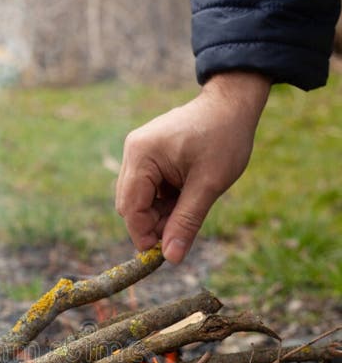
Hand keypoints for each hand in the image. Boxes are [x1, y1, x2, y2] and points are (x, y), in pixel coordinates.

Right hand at [116, 71, 271, 263]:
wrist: (233, 104)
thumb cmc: (224, 138)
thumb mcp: (208, 185)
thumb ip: (186, 222)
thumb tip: (171, 258)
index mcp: (142, 155)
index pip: (131, 208)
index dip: (144, 235)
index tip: (165, 253)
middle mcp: (133, 152)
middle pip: (130, 205)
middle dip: (152, 224)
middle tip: (181, 230)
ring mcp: (138, 152)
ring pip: (138, 199)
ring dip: (159, 213)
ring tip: (189, 207)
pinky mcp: (147, 155)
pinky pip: (147, 188)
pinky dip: (163, 200)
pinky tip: (185, 196)